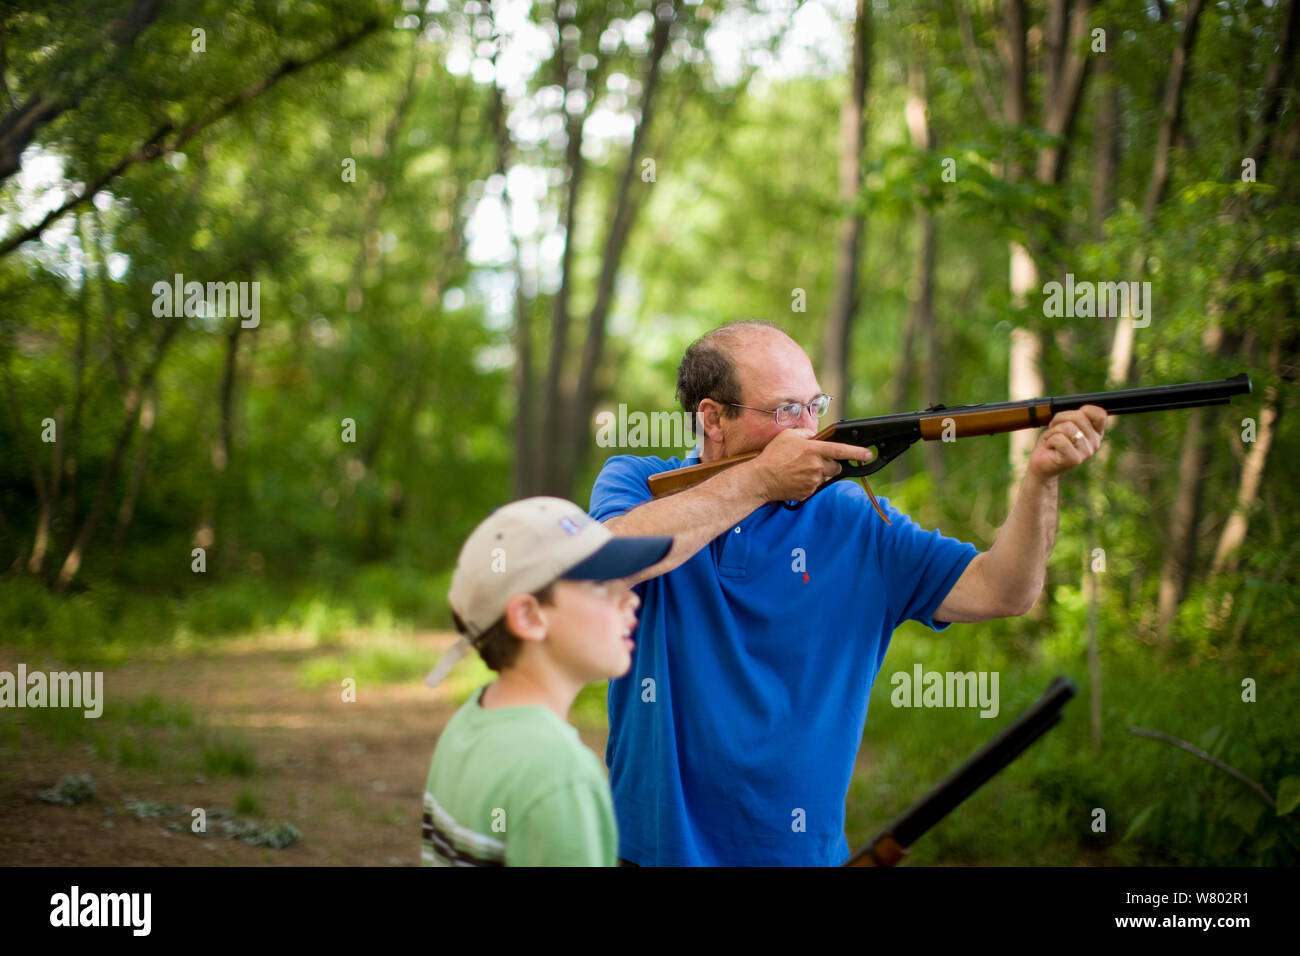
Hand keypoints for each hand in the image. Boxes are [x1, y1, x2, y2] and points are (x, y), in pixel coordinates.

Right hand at [748, 428, 874, 501]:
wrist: (761, 479)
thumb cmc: (773, 455)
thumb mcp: (789, 436)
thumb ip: (807, 434)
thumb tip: (816, 437)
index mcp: (813, 449)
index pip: (841, 450)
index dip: (857, 452)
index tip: (868, 454)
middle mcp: (816, 466)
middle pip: (836, 467)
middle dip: (831, 464)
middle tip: (815, 461)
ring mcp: (813, 481)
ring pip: (825, 477)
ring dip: (819, 473)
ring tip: (800, 470)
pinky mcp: (808, 492)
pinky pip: (815, 487)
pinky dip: (809, 483)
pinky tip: (796, 478)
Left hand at [1028, 405, 1106, 479]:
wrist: (1041, 465)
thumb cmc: (1051, 442)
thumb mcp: (1063, 423)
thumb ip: (1073, 416)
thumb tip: (1080, 410)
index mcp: (1095, 432)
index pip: (1100, 414)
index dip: (1084, 410)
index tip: (1071, 418)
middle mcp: (1095, 442)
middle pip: (1079, 416)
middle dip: (1059, 420)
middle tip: (1055, 431)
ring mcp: (1087, 452)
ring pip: (1067, 427)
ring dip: (1053, 431)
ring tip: (1052, 441)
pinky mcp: (1075, 459)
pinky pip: (1059, 439)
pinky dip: (1050, 440)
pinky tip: (1051, 448)